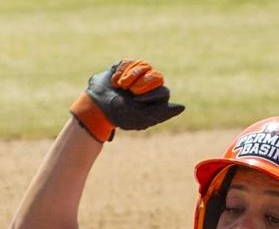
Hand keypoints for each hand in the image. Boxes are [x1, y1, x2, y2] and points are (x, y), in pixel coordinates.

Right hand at [70, 59, 184, 141]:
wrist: (96, 107)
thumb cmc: (119, 115)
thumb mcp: (141, 117)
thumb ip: (163, 113)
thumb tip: (183, 107)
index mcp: (155, 101)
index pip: (164, 91)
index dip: (150, 94)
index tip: (137, 101)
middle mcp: (149, 86)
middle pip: (157, 77)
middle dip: (142, 85)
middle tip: (130, 94)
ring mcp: (138, 75)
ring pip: (145, 67)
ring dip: (130, 78)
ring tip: (121, 87)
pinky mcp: (126, 66)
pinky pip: (131, 62)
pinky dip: (121, 73)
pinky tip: (115, 82)